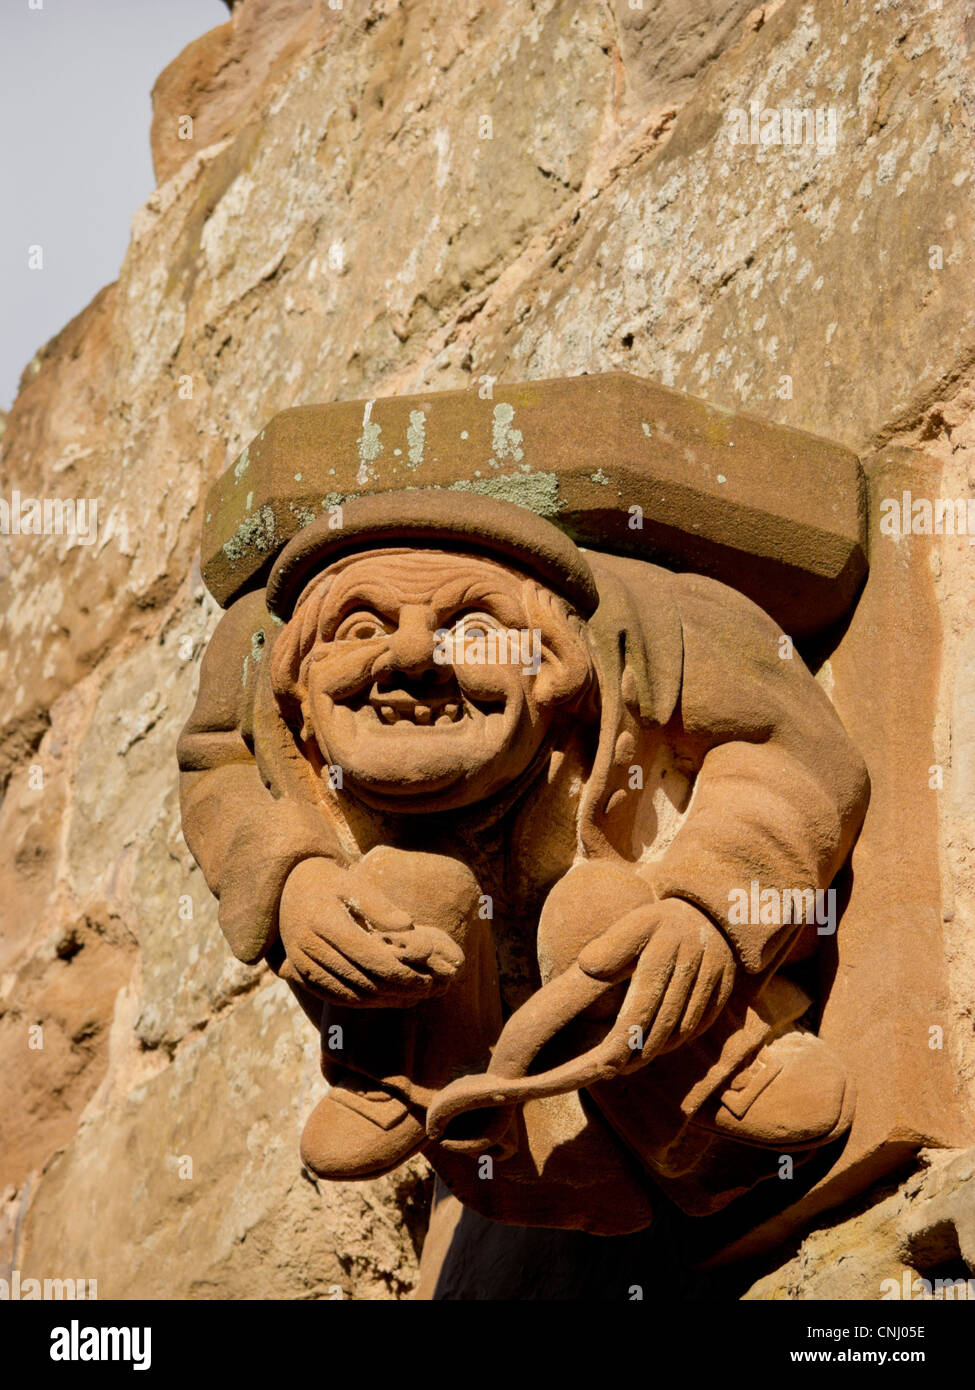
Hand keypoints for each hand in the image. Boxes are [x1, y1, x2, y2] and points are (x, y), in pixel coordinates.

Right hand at [278, 857, 463, 1005]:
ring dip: (383, 1001)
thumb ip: (381, 906)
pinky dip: (364, 1002)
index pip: (367, 956)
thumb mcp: (354, 884)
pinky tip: (388, 998)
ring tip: (412, 997)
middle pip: (360, 980)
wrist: (291, 888)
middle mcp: (308, 948)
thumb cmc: (331, 883)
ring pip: (349, 995)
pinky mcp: (302, 976)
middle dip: (396, 990)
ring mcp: (302, 965)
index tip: (425, 977)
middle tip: (426, 990)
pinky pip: (336, 997)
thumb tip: (408, 925)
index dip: (398, 972)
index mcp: (322, 922)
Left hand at [578, 897, 735, 1066]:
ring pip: (686, 1025)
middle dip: (640, 1051)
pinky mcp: (726, 981)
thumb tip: (586, 966)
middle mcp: (690, 961)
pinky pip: (705, 1020)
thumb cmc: (657, 922)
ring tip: (636, 1062)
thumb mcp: (631, 924)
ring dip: (662, 1049)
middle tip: (618, 1069)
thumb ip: (609, 947)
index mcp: (661, 948)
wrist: (706, 907)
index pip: (641, 1005)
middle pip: (664, 1021)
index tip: (607, 1060)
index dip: (624, 1037)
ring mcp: (712, 972)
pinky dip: (684, 1036)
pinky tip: (665, 1045)